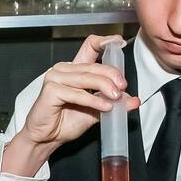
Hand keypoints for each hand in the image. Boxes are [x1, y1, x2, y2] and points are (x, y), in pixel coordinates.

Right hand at [21, 34, 140, 146]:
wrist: (47, 139)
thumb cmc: (65, 123)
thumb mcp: (97, 111)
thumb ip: (113, 103)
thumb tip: (134, 100)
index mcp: (74, 69)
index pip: (90, 46)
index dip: (105, 42)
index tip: (120, 44)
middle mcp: (64, 69)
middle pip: (93, 65)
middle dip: (112, 75)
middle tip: (123, 88)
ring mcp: (55, 78)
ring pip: (86, 78)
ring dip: (105, 88)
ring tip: (116, 98)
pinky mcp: (50, 90)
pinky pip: (77, 93)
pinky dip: (93, 100)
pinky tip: (104, 107)